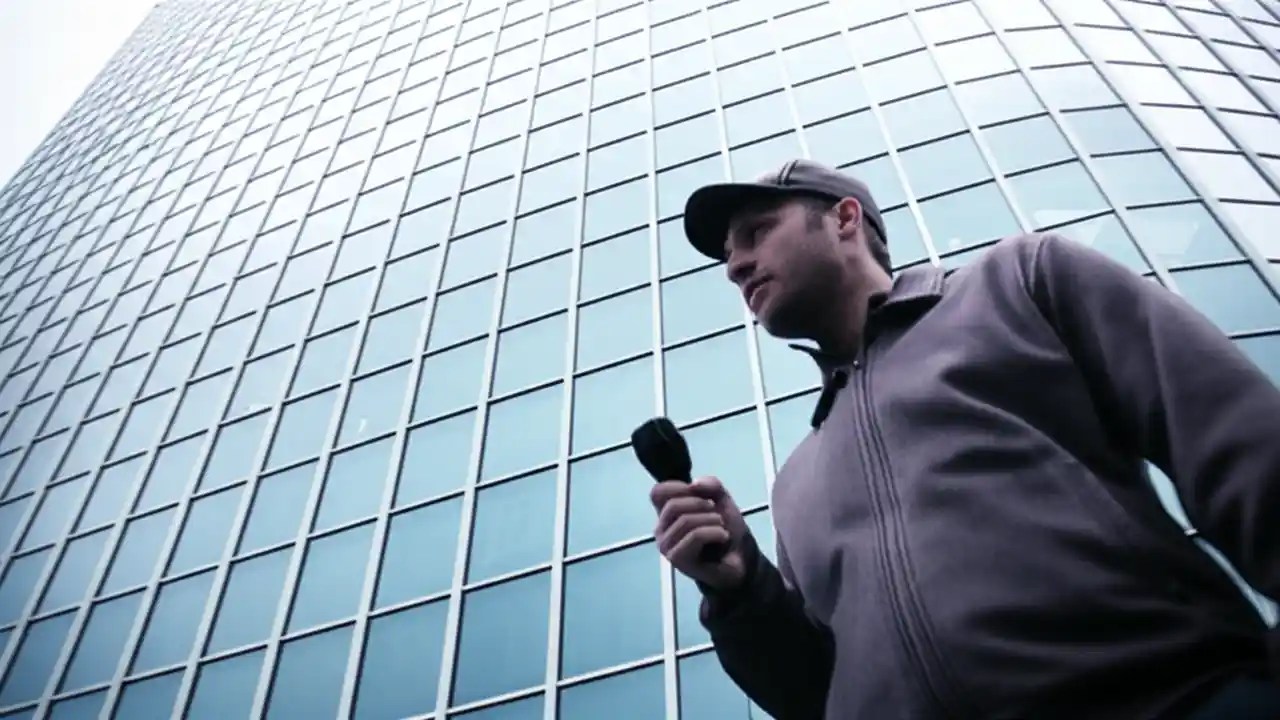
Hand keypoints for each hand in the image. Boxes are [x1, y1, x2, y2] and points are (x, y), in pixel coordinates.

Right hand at [650, 476, 748, 590]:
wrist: (741, 560)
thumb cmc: (726, 530)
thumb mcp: (721, 500)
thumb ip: (710, 485)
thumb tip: (694, 484)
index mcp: (667, 514)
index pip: (657, 492)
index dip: (678, 487)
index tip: (698, 494)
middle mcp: (661, 530)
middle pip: (672, 505)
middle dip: (701, 505)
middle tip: (716, 514)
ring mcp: (667, 546)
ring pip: (685, 521)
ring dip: (712, 520)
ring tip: (721, 528)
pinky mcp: (677, 559)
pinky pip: (694, 536)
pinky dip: (715, 532)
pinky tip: (722, 537)